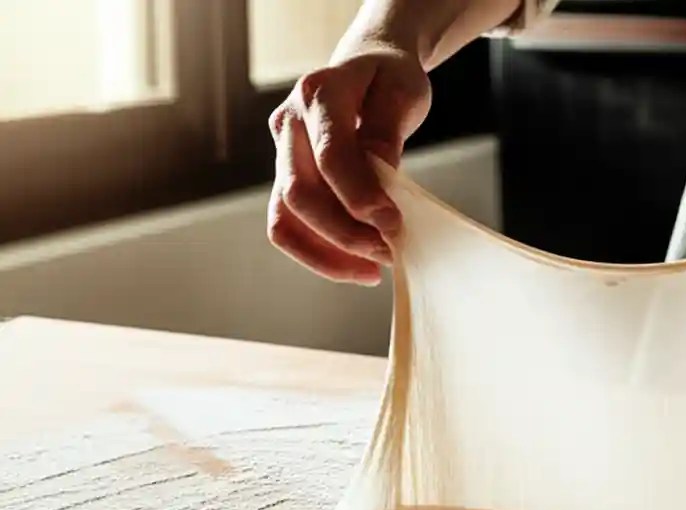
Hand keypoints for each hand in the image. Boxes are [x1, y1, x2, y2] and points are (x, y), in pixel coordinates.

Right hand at [267, 32, 430, 284]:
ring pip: (286, 217)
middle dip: (345, 233)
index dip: (360, 196)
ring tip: (373, 268)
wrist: (368, 63)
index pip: (331, 155)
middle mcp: (289, 121)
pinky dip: (318, 253)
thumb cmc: (389, 78)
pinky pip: (288, 225)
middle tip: (389, 250)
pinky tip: (357, 266)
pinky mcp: (285, 175)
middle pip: (301, 193)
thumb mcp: (402, 93)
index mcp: (319, 92)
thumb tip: (378, 175)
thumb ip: (386, 132)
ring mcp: (281, 150)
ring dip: (328, 252)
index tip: (394, 225)